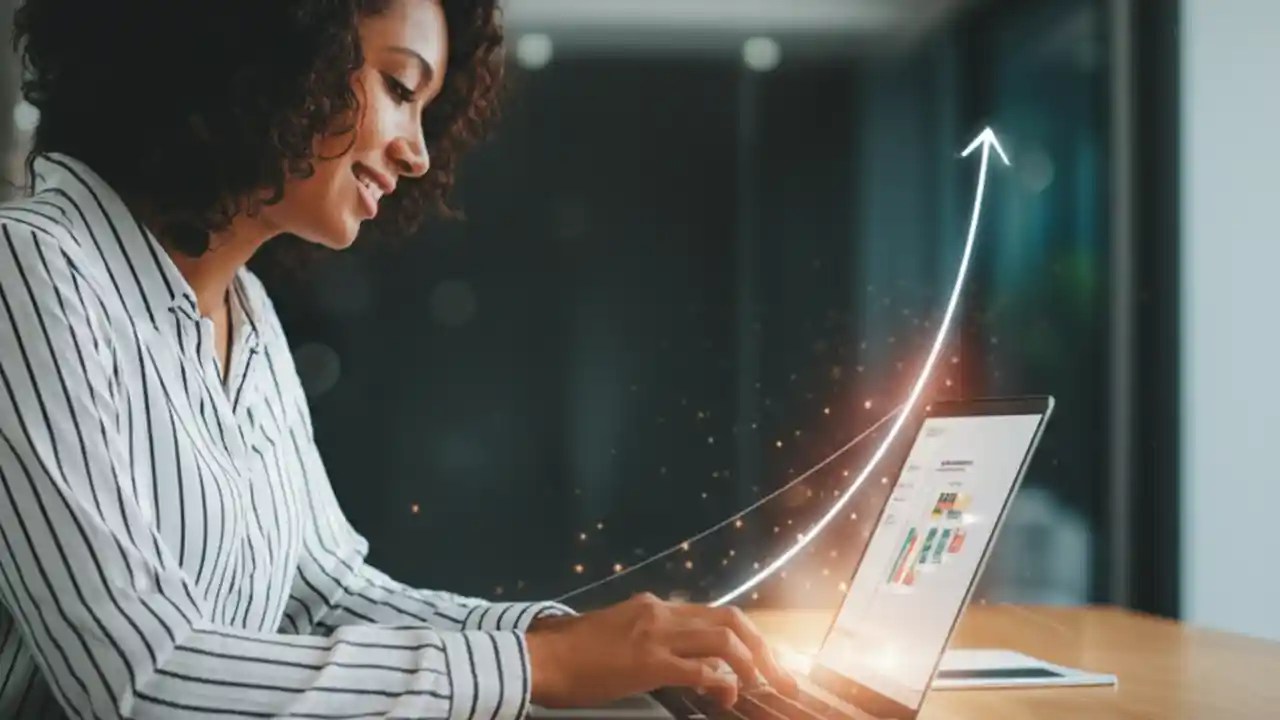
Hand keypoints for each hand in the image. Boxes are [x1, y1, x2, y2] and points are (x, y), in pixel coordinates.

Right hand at [525, 592, 797, 708]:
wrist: (541, 657)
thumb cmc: (572, 654)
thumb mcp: (618, 636)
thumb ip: (650, 640)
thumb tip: (679, 660)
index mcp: (654, 607)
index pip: (714, 614)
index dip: (747, 637)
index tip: (765, 660)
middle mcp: (661, 613)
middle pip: (731, 620)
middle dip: (764, 648)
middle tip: (784, 678)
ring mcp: (656, 635)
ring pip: (724, 637)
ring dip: (754, 662)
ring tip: (766, 687)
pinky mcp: (648, 662)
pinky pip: (700, 668)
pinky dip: (723, 681)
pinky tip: (728, 696)